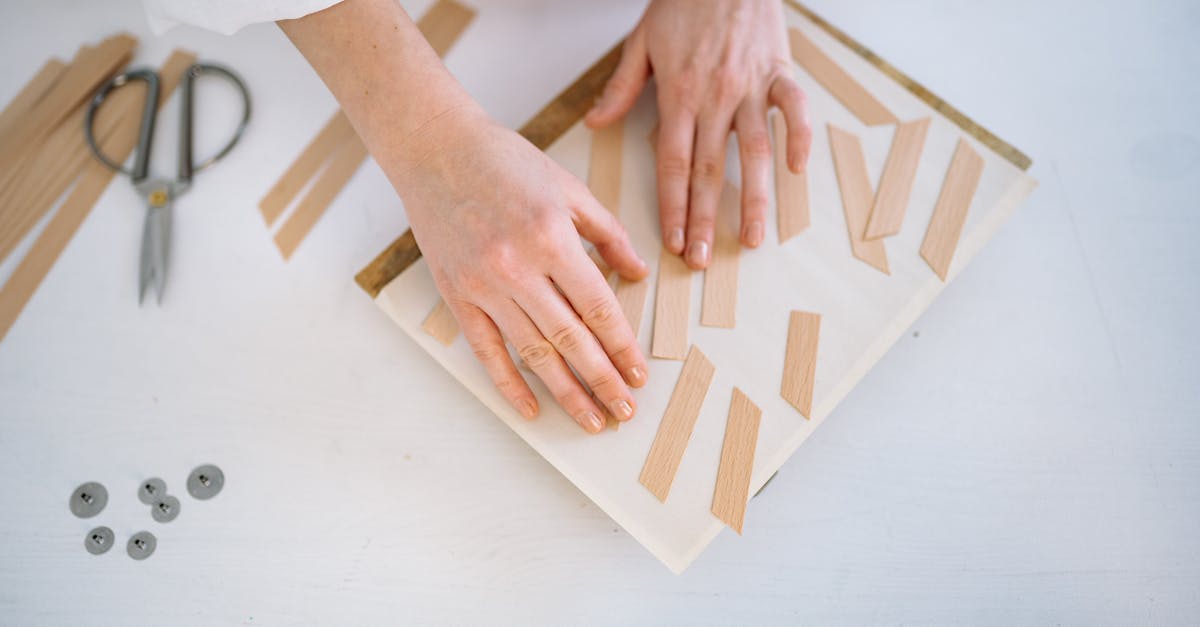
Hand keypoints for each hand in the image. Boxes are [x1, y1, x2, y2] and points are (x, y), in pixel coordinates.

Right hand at [393, 107, 650, 433]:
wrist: (436, 150)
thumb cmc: (505, 162)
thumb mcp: (569, 188)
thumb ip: (607, 233)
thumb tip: (636, 274)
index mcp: (552, 238)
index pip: (597, 308)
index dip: (622, 346)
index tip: (639, 374)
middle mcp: (518, 267)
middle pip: (570, 339)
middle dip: (602, 380)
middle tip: (625, 411)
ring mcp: (484, 285)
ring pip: (532, 352)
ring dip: (565, 391)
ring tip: (591, 418)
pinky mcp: (456, 294)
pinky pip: (485, 350)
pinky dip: (508, 384)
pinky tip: (530, 409)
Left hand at [585, 0, 811, 268]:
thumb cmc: (683, 2)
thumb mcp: (641, 41)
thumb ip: (621, 87)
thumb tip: (596, 124)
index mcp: (679, 94)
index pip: (673, 162)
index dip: (673, 205)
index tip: (673, 241)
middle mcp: (715, 97)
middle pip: (709, 169)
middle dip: (705, 219)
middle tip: (703, 260)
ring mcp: (751, 86)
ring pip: (754, 152)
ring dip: (755, 199)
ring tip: (754, 239)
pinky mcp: (780, 72)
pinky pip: (795, 110)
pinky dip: (799, 139)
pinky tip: (796, 173)